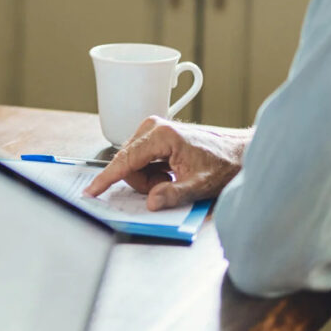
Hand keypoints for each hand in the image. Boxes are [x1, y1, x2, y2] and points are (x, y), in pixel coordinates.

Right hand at [84, 117, 248, 210]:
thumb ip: (174, 194)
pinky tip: (170, 172)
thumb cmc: (223, 164)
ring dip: (148, 178)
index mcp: (162, 136)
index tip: (92, 190)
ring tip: (172, 179)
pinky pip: (140, 159)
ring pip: (132, 163)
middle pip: (127, 163)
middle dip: (142, 182)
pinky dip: (151, 172)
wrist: (238, 151)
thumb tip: (152, 203)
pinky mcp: (155, 134)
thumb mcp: (200, 185)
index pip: (125, 160)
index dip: (107, 178)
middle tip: (167, 186)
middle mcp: (153, 127)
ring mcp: (153, 129)